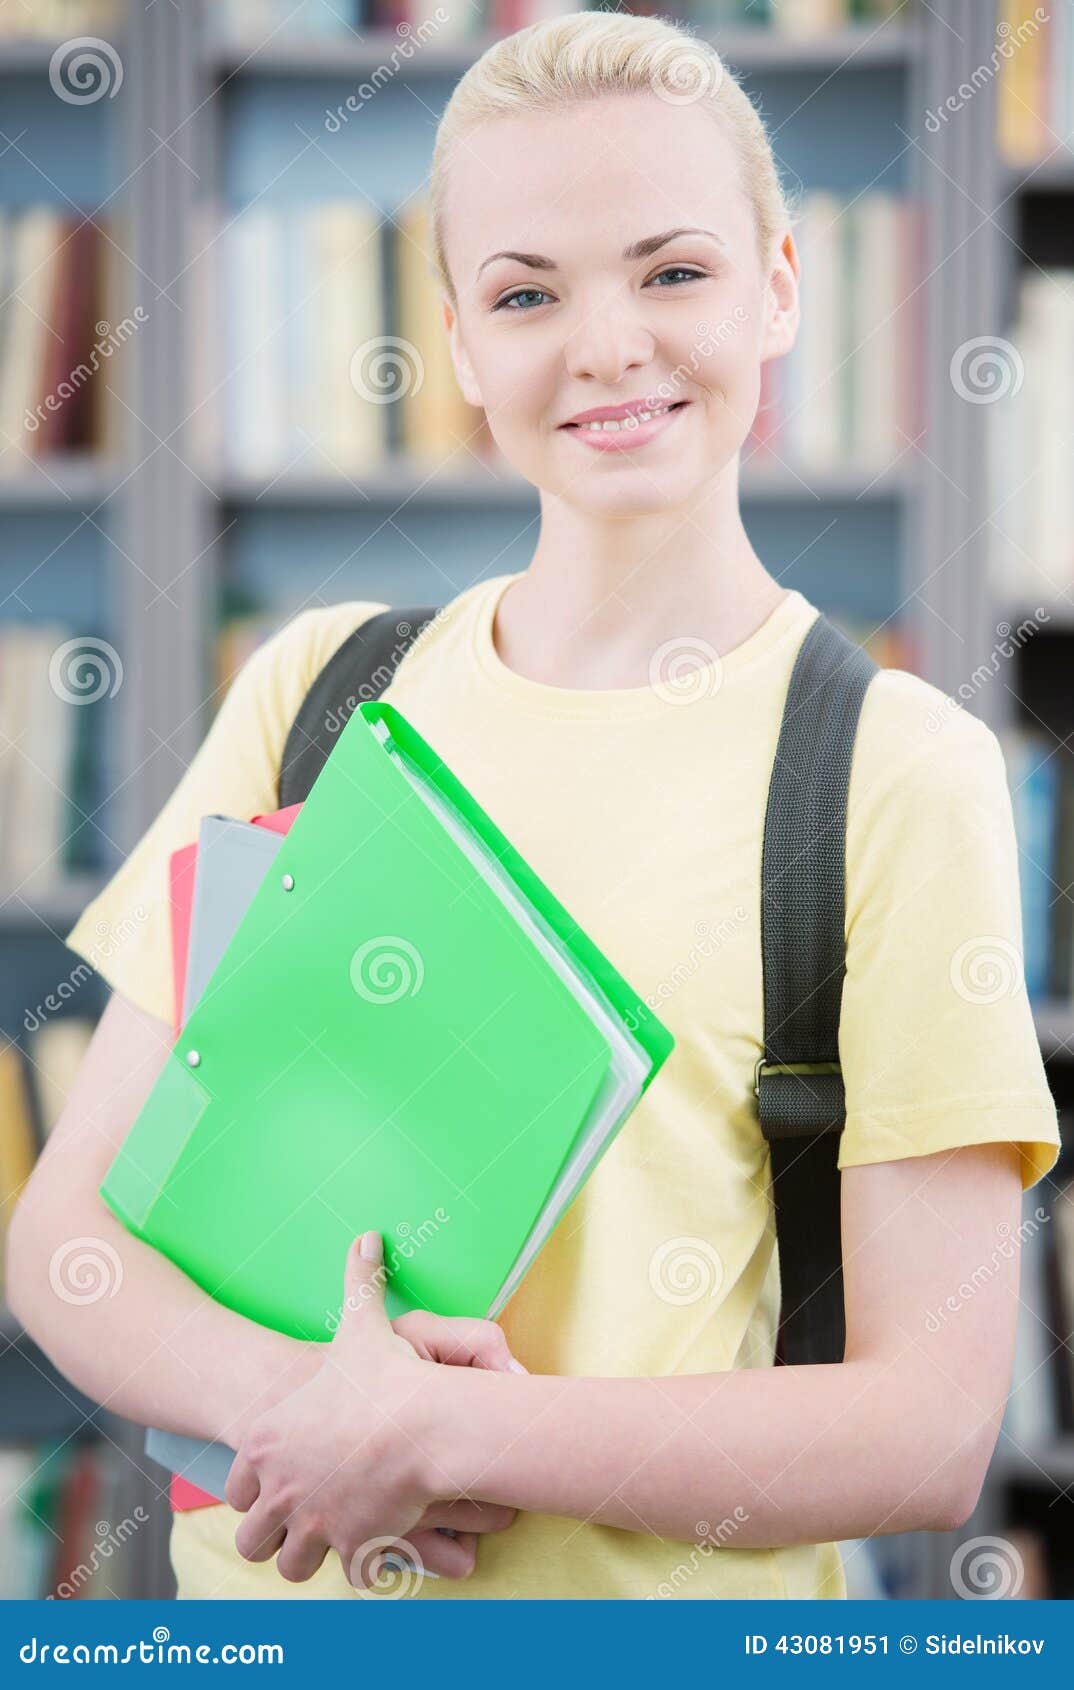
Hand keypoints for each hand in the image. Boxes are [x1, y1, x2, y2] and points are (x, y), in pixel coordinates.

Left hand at [226, 1232, 510, 1588]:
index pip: (236, 1486)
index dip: (256, 1486)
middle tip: (301, 1521)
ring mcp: (310, 1524)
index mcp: (266, 1443)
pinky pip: (347, 1575)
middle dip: (273, 1535)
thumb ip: (358, 1281)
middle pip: (251, 1539)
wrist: (421, 1424)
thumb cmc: (386, 1376)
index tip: (280, 1480)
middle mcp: (277, 1490)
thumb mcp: (363, 1324)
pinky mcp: (349, 1549)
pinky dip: (363, 1565)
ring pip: (288, 1566)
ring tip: (333, 1539)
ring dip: (310, 1556)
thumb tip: (367, 1235)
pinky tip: (377, 1546)